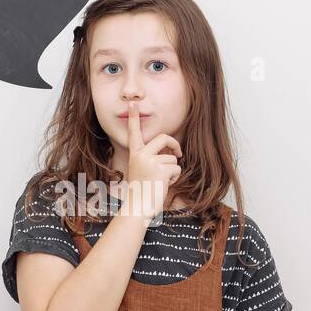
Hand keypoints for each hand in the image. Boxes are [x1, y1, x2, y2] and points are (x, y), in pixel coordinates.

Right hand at [122, 99, 181, 219]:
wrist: (138, 206)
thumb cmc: (141, 190)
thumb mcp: (141, 169)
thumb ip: (151, 158)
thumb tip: (172, 152)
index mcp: (135, 153)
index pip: (134, 132)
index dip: (133, 118)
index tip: (132, 104)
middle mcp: (141, 155)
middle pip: (163, 138)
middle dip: (174, 144)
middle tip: (178, 153)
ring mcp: (151, 161)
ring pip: (172, 158)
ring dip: (172, 170)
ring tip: (161, 181)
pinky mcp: (161, 170)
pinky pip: (176, 169)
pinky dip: (174, 178)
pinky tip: (164, 185)